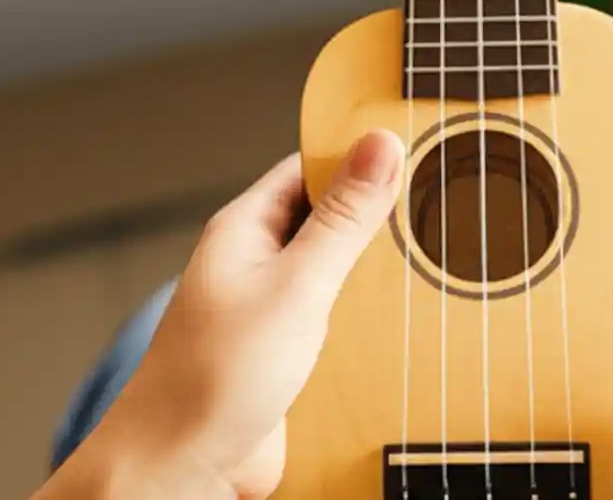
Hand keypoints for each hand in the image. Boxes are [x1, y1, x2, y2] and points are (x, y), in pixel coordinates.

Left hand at [34, 130, 404, 499]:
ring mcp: (267, 308)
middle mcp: (253, 263)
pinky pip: (331, 315)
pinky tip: (397, 315)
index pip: (306, 167)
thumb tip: (379, 145)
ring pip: (331, 267)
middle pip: (324, 215)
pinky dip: (363, 310)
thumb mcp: (297, 285)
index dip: (356, 154)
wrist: (178, 471)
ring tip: (426, 254)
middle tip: (434, 200)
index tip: (412, 147)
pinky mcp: (283, 351)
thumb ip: (343, 219)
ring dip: (371, 265)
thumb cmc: (214, 379)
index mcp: (244, 228)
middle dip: (373, 211)